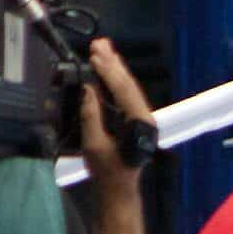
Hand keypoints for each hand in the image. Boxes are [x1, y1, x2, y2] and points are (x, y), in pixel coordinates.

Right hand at [78, 38, 155, 177]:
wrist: (118, 190)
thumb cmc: (107, 171)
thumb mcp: (93, 144)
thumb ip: (90, 115)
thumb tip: (87, 89)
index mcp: (140, 123)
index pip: (124, 90)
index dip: (109, 72)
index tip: (96, 56)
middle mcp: (145, 117)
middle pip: (128, 84)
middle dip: (113, 63)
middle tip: (100, 43)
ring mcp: (141, 118)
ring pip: (128, 87)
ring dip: (115, 67)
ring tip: (103, 48)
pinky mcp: (134, 120)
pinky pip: (125, 94)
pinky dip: (115, 80)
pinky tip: (107, 68)